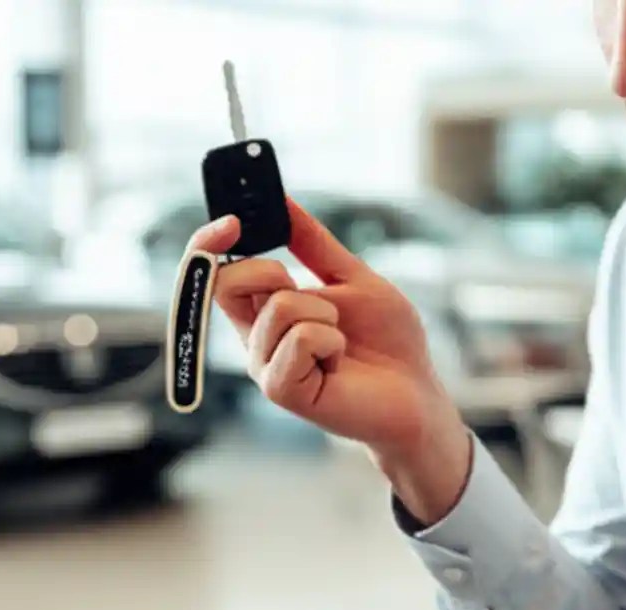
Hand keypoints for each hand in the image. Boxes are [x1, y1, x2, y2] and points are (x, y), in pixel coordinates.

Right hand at [184, 198, 471, 522]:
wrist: (416, 393)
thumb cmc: (387, 343)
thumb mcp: (352, 277)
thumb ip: (313, 242)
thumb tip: (283, 200)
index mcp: (264, 312)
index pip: (213, 273)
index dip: (209, 243)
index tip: (234, 220)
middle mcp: (256, 340)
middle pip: (227, 282)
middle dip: (273, 271)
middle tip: (321, 299)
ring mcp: (264, 367)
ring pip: (278, 307)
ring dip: (326, 314)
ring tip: (342, 340)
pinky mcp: (281, 390)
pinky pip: (299, 338)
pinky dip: (331, 341)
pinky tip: (339, 362)